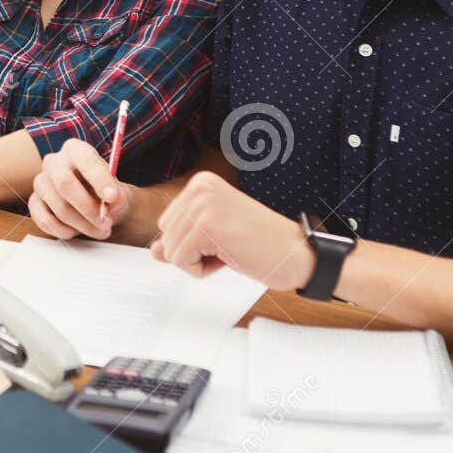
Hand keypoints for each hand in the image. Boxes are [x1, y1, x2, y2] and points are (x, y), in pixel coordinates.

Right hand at [29, 138, 130, 240]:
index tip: (112, 197)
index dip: (99, 179)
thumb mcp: (116, 191)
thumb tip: (112, 201)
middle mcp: (53, 162)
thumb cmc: (104, 192)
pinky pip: (46, 221)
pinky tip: (77, 230)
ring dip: (83, 225)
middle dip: (89, 208)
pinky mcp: (33, 202)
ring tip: (100, 230)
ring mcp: (40, 182)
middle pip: (65, 184)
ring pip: (59, 208)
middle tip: (106, 222)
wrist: (94, 202)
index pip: (84, 160)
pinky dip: (66, 231)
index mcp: (75, 149)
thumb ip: (117, 195)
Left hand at [151, 171, 311, 288]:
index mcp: (201, 182)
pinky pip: (180, 261)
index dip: (193, 241)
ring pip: (170, 251)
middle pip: (165, 235)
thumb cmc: (261, 244)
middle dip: (193, 251)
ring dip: (199, 262)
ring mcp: (203, 205)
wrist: (298, 254)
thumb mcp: (213, 236)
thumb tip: (155, 250)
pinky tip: (229, 258)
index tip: (225, 236)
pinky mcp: (207, 226)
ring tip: (230, 250)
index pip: (167, 223)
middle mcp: (200, 187)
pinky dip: (202, 270)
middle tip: (229, 245)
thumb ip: (182, 239)